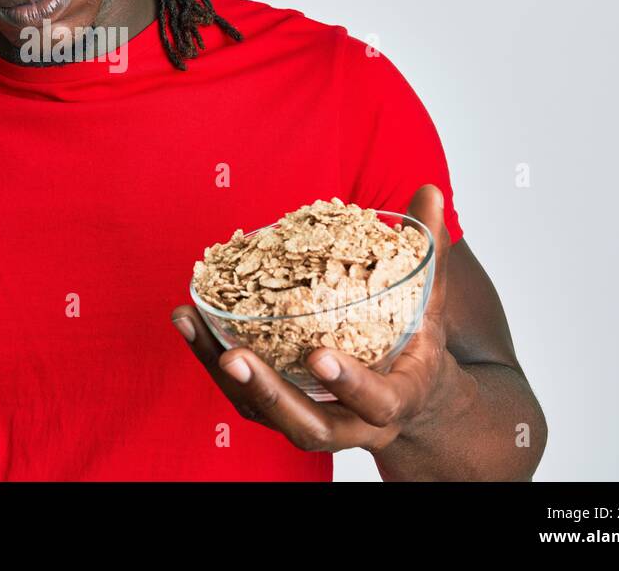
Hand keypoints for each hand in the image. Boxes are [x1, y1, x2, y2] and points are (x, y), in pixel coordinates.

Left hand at [171, 185, 455, 453]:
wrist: (408, 396)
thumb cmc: (414, 342)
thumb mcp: (429, 300)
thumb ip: (428, 249)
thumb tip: (430, 191)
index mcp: (397, 399)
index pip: (377, 400)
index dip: (350, 382)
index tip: (319, 355)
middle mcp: (352, 423)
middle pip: (309, 427)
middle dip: (270, 395)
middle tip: (234, 358)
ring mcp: (311, 418)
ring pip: (264, 413)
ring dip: (224, 374)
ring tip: (192, 325)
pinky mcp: (278, 410)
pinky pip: (240, 394)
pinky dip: (209, 357)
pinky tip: (188, 320)